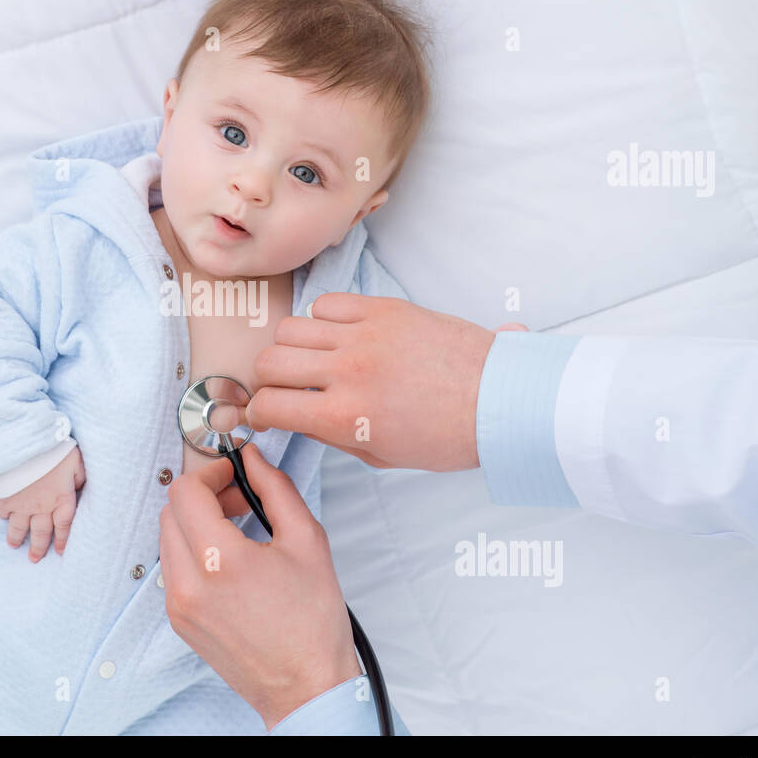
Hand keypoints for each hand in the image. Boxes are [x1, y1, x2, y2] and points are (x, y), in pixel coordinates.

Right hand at [0, 446, 84, 560]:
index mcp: (63, 499)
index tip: (59, 551)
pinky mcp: (5, 496)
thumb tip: (80, 485)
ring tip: (14, 545)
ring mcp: (22, 503)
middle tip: (35, 559)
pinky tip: (4, 518)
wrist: (28, 442)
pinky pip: (3, 512)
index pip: (64, 526)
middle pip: (41, 532)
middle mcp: (43, 507)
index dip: (62, 540)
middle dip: (38, 547)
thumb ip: (80, 476)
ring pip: (19, 527)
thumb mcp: (77, 461)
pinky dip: (3, 516)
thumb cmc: (56, 449)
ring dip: (16, 538)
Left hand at [158, 442, 360, 730]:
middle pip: (171, 511)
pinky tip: (229, 560)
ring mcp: (179, 605)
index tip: (232, 474)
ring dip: (196, 523)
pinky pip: (173, 568)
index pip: (186, 491)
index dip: (210, 473)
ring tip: (238, 530)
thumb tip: (253, 461)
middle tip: (240, 500)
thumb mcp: (307, 540)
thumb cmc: (313, 622)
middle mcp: (189, 583)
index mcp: (220, 561)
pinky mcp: (179, 620)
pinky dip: (193, 551)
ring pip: (168, 538)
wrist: (306, 686)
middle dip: (204, 496)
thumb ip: (276, 489)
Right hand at [246, 292, 526, 471]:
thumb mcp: (381, 454)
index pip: (269, 404)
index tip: (264, 413)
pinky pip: (327, 303)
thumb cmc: (448, 436)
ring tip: (309, 359)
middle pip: (268, 361)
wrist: (499, 400)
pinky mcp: (385, 309)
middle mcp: (348, 371)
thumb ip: (332, 434)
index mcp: (345, 416)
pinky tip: (338, 336)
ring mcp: (365, 335)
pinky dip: (322, 320)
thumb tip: (295, 415)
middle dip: (267, 380)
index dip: (257, 412)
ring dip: (291, 347)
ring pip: (290, 328)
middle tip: (282, 387)